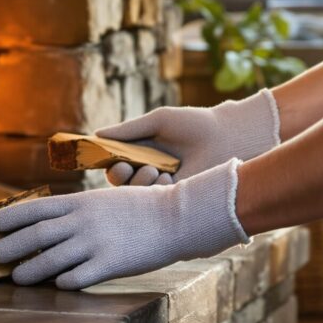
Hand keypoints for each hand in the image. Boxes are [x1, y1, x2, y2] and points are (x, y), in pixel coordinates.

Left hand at [0, 160, 248, 289]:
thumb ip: (78, 209)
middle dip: (11, 245)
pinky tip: (56, 285)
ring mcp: (95, 243)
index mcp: (80, 202)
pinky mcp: (110, 264)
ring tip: (16, 277)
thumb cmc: (140, 207)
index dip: (12, 216)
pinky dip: (65, 281)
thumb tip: (51, 218)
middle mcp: (83, 221)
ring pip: (52, 259)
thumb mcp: (104, 199)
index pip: (37, 208)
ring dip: (31, 269)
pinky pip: (80, 276)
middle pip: (37, 234)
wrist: (174, 218)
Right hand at [96, 89, 279, 184]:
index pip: (115, 164)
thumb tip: (96, 134)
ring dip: (138, 183)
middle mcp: (149, 172)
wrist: (226, 136)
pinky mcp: (176, 198)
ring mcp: (162, 187)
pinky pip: (154, 200)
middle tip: (126, 167)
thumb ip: (128, 130)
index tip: (109, 158)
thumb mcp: (157, 122)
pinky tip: (168, 179)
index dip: (108, 163)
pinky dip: (155, 190)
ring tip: (154, 170)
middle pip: (119, 184)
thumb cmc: (194, 124)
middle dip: (118, 177)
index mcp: (142, 153)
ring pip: (134, 195)